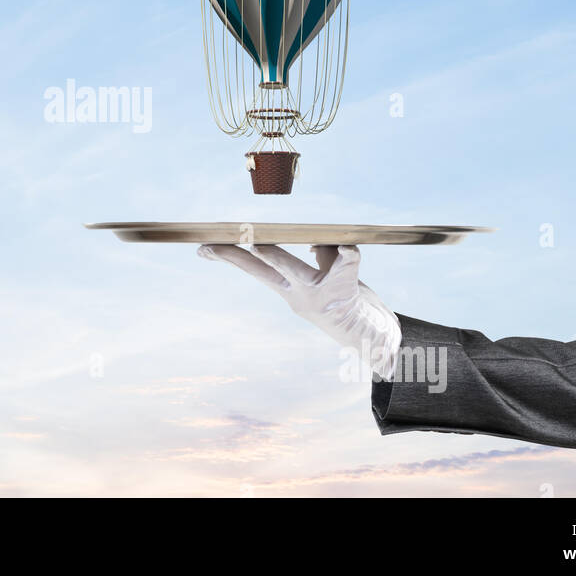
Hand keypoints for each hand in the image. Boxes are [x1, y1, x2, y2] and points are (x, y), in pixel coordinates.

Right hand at [198, 244, 400, 377]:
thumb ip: (319, 253)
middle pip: (265, 271)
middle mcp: (299, 294)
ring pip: (296, 271)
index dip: (229, 256)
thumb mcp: (324, 278)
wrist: (372, 335)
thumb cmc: (346, 300)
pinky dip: (349, 256)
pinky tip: (349, 248)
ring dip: (277, 258)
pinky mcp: (344, 291)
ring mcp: (319, 295)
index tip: (203, 248)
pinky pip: (347, 267)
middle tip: (215, 246)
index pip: (254, 269)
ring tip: (259, 246)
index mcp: (289, 289)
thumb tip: (314, 241)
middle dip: (240, 258)